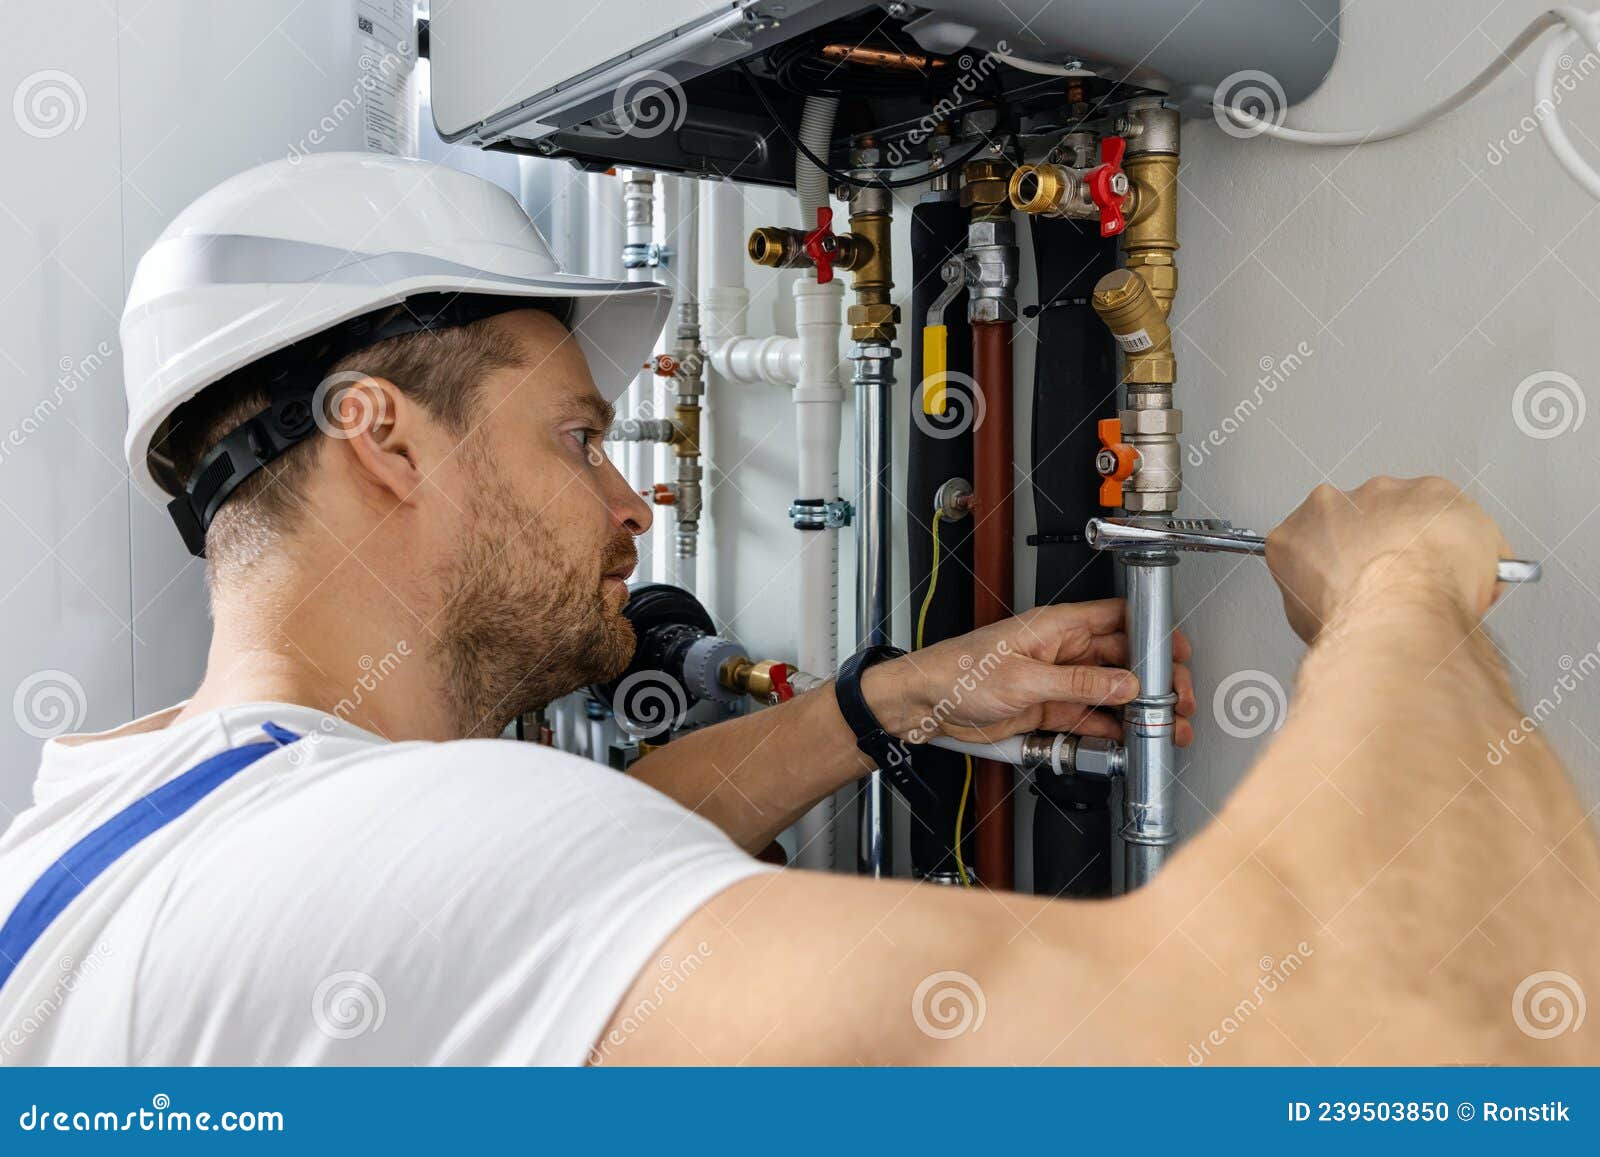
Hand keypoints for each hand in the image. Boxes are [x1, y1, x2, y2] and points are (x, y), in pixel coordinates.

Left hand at [862, 599, 1195, 746]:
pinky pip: (1089, 718)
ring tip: (1165, 729)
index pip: (1118, 619)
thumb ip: (1078, 685)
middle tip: (1177, 704)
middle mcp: (1062, 651)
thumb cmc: (957, 673)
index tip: (1177, 654)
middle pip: (1122, 660)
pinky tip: (1129, 741)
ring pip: (1110, 693)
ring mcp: (1057, 681)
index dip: (1152, 633)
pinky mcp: (1048, 709)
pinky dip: (1111, 730)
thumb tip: (1124, 685)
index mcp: (1057, 626)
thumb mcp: (1024, 679)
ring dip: (1137, 712)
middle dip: (1154, 681)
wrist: (924, 705)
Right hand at [1266, 476, 1511, 642]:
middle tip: (1395, 577)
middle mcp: (1331, 505)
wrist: (1398, 614)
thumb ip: (1317, 592)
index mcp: (1295, 535)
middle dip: (1376, 540)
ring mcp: (1380, 494)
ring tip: (1432, 575)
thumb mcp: (1308, 621)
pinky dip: (1459, 534)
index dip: (1336, 562)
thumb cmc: (1355, 620)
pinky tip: (1460, 567)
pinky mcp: (1430, 490)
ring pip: (1403, 508)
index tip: (1353, 576)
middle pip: (1355, 516)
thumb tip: (1337, 601)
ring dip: (1416, 533)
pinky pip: (1451, 510)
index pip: (1311, 540)